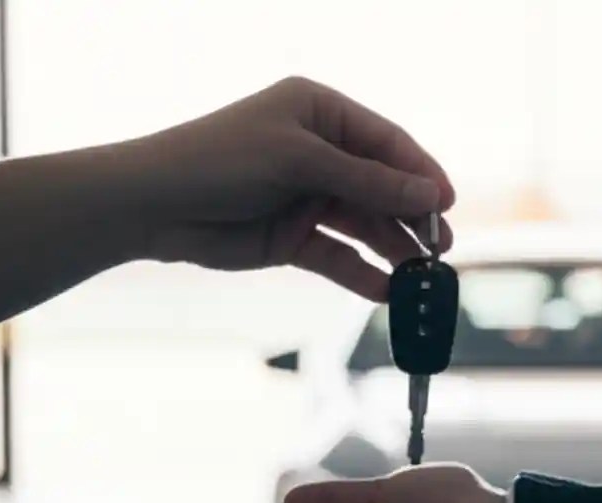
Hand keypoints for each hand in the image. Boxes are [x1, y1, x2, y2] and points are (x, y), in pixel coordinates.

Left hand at [118, 75, 455, 300]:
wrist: (154, 206)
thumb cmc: (220, 161)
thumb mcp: (300, 162)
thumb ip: (368, 181)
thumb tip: (431, 196)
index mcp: (320, 111)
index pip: (386, 142)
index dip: (420, 173)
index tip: (447, 204)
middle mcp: (318, 151)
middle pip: (381, 186)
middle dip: (411, 217)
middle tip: (442, 248)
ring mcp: (306, 195)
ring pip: (363, 224)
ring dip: (392, 249)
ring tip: (420, 276)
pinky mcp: (291, 236)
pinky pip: (338, 254)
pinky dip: (360, 273)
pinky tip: (384, 291)